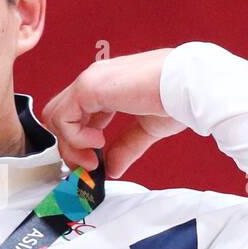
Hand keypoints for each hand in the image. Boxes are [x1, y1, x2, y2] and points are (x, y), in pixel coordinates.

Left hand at [41, 49, 187, 177]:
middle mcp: (95, 80)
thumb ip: (125, 147)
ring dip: (71, 145)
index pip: (76, 114)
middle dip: (69, 147)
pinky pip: (64, 118)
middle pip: (59, 116)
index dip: (79, 143)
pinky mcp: (89, 87)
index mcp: (108, 86)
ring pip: (56, 116)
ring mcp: (90, 81)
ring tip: (94, 158)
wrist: (191, 87)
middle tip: (88, 166)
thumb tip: (112, 168)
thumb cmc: (178, 98)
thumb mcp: (146, 128)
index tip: (93, 163)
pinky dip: (75, 138)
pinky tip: (98, 143)